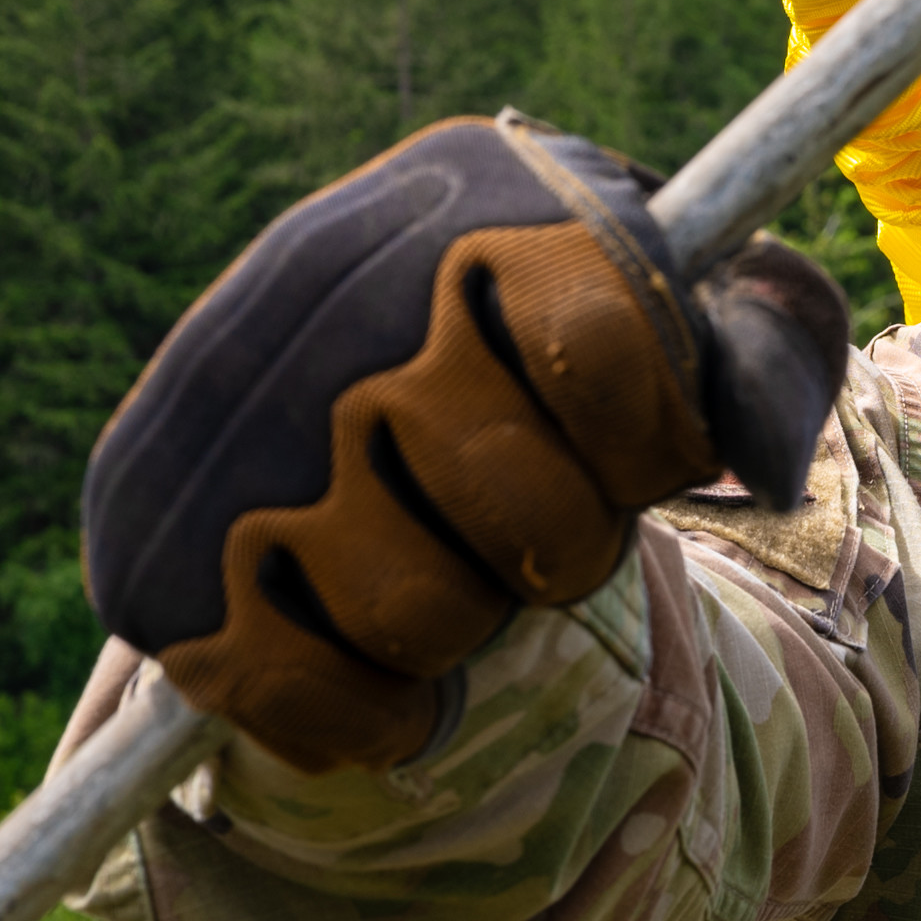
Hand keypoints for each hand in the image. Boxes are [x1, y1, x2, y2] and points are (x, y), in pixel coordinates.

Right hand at [81, 113, 848, 770]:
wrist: (348, 359)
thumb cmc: (562, 327)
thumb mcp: (686, 302)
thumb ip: (766, 355)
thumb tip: (762, 466)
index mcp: (472, 207)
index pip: (608, 352)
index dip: (656, 442)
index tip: (644, 446)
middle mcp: (327, 294)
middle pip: (521, 502)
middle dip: (568, 538)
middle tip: (544, 516)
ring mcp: (224, 427)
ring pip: (417, 608)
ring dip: (474, 619)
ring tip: (458, 564)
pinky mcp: (154, 554)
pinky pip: (295, 688)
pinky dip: (374, 713)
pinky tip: (395, 671)